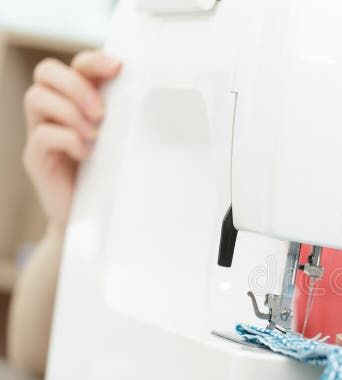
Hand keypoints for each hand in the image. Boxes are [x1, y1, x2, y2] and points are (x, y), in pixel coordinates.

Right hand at [22, 50, 121, 231]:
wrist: (95, 219)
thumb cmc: (113, 176)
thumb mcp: (125, 143)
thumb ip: (132, 121)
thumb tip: (165, 106)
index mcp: (78, 100)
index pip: (76, 64)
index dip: (94, 60)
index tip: (119, 68)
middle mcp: (54, 111)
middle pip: (46, 71)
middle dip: (76, 85)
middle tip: (101, 112)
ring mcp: (42, 132)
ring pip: (36, 97)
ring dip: (70, 111)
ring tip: (95, 135)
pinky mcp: (37, 158)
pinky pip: (42, 135)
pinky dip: (67, 139)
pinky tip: (86, 154)